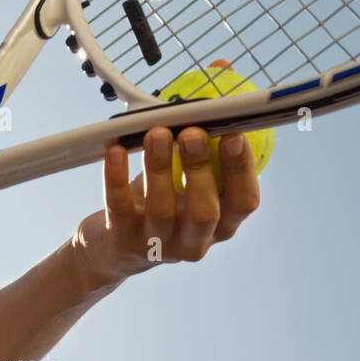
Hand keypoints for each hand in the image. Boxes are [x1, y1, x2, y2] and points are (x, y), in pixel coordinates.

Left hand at [71, 126, 260, 289]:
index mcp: (220, 225)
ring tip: (156, 134)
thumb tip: (209, 110)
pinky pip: (119, 208)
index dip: (241, 171)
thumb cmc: (162, 206)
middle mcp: (194, 242)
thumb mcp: (190, 188)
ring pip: (162, 210)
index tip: (233, 136)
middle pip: (205, 212)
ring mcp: (158, 246)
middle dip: (199, 168)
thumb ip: (203, 159)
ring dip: (159, 167)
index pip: (243, 203)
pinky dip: (116, 178)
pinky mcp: (124, 242)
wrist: (116, 250)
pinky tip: (116, 152)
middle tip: (192, 133)